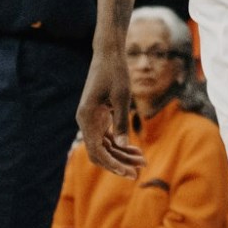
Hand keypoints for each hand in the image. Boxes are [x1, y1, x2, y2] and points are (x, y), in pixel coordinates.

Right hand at [76, 34, 144, 177]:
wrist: (109, 54)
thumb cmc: (115, 72)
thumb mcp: (122, 97)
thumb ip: (121, 122)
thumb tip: (122, 146)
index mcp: (86, 118)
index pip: (96, 151)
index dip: (112, 164)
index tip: (128, 172)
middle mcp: (85, 121)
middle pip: (100, 152)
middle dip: (118, 164)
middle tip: (138, 173)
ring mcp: (91, 120)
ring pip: (105, 146)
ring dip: (121, 155)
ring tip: (142, 162)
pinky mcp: (99, 117)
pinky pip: (108, 137)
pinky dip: (120, 145)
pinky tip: (136, 151)